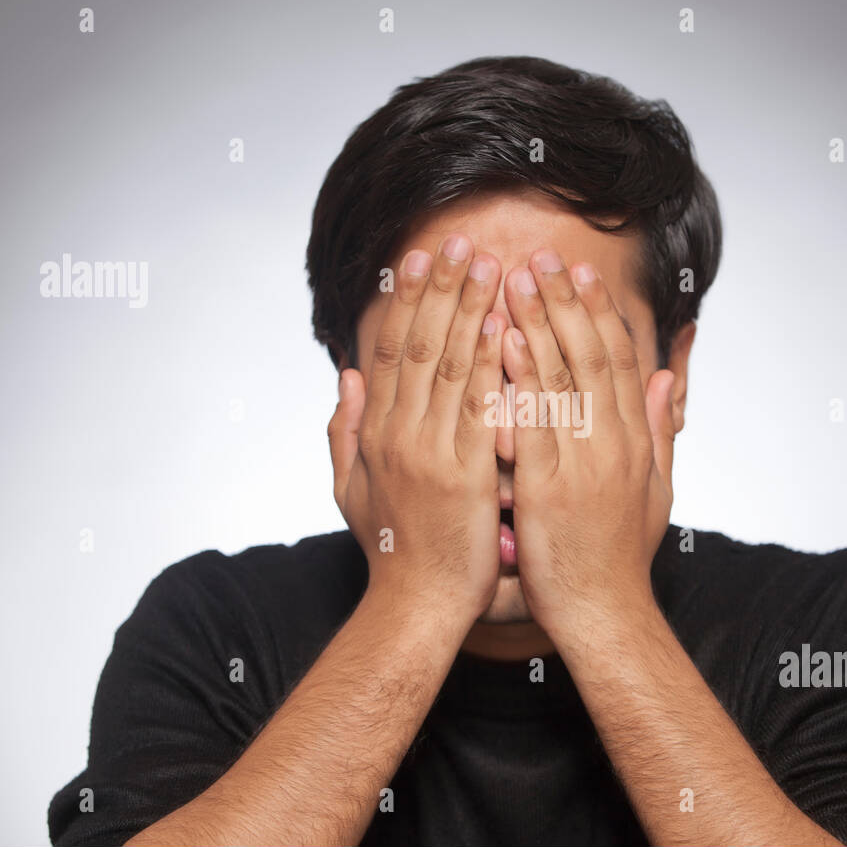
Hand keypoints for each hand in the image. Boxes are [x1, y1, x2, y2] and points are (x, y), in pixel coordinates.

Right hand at [328, 233, 506, 618]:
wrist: (416, 605)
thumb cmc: (393, 551)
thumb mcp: (351, 489)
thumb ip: (344, 431)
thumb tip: (346, 378)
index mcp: (376, 434)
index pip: (390, 352)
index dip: (406, 302)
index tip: (421, 260)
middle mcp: (398, 434)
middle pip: (418, 345)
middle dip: (441, 290)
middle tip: (459, 242)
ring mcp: (429, 452)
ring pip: (448, 365)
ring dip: (468, 309)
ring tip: (487, 264)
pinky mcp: (464, 473)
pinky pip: (478, 405)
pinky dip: (488, 362)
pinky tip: (502, 325)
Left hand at [500, 248, 675, 630]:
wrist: (605, 613)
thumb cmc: (621, 555)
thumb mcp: (657, 487)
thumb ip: (661, 429)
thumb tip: (670, 377)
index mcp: (635, 440)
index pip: (620, 362)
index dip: (600, 313)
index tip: (581, 274)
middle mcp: (614, 444)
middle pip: (593, 357)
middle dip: (567, 302)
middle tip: (544, 257)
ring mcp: (584, 465)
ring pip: (563, 380)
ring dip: (540, 324)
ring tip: (517, 279)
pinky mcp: (550, 489)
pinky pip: (533, 424)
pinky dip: (519, 380)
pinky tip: (502, 343)